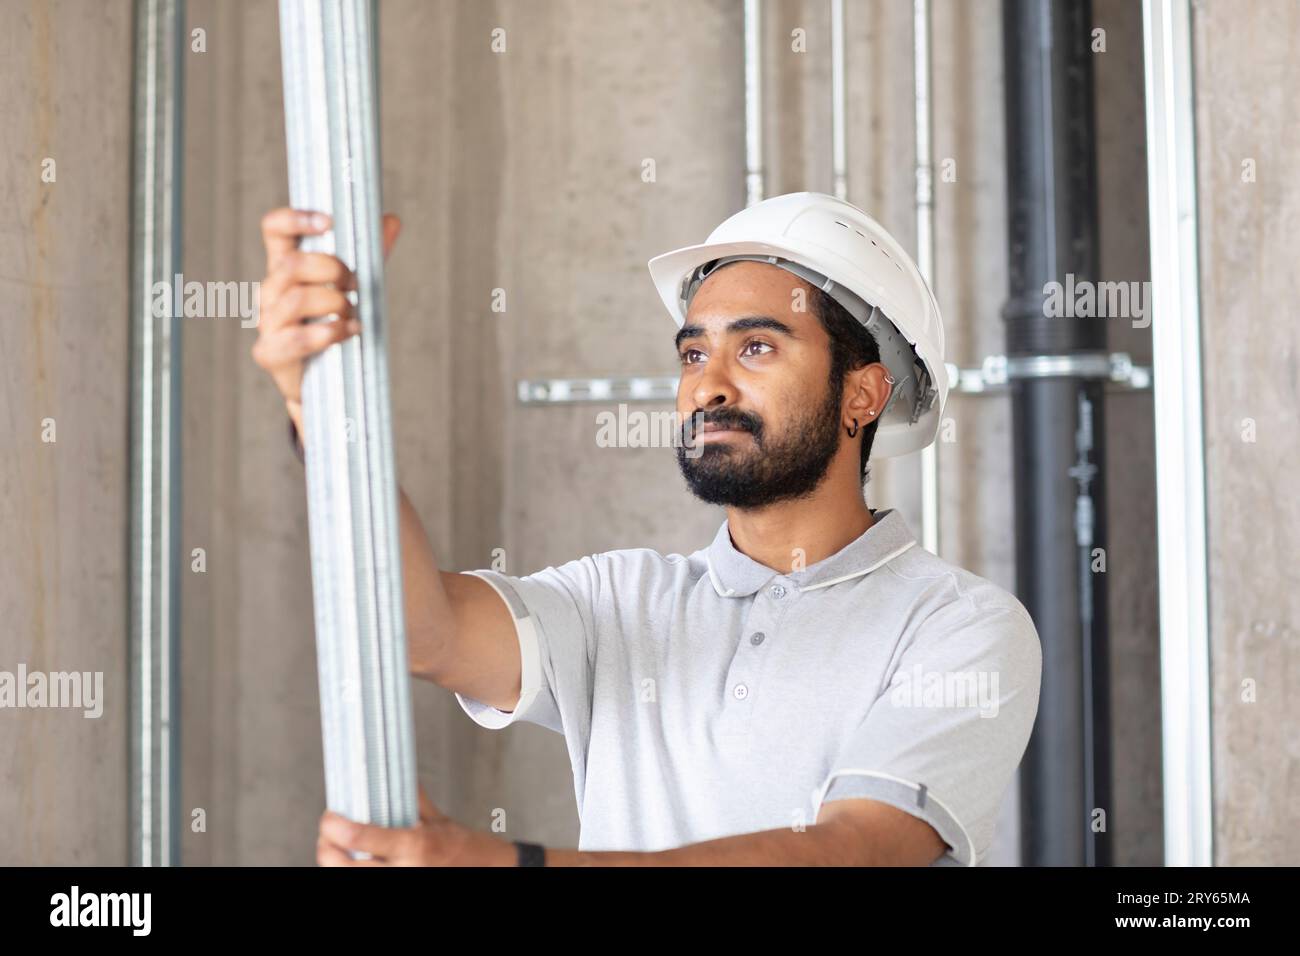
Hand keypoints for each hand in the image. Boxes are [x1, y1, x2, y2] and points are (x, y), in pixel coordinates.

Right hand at [252, 207, 401, 430]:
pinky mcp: (269, 353)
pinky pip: (295, 339)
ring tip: (353, 314)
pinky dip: (328, 333)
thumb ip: (370, 253)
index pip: (274, 230)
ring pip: (296, 300)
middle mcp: (270, 291)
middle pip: (290, 265)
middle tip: (355, 284)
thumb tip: (390, 219)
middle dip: (332, 270)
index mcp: (286, 266)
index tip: (329, 221)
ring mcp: (267, 322)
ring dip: (334, 304)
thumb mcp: (355, 285)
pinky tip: (349, 332)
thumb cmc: (335, 323)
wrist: (328, 381)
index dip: (294, 219)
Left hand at [316, 787, 516, 866]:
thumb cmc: (466, 849)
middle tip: (326, 834)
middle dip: (325, 849)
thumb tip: (396, 774)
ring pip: (350, 879)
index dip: (334, 827)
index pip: (360, 839)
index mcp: (415, 847)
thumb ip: (413, 799)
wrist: (488, 871)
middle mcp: (404, 871)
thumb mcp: (439, 819)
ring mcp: (402, 884)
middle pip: (344, 867)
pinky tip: (354, 862)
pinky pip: (365, 882)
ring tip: (336, 848)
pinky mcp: (401, 889)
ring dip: (336, 863)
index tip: (329, 816)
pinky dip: (354, 872)